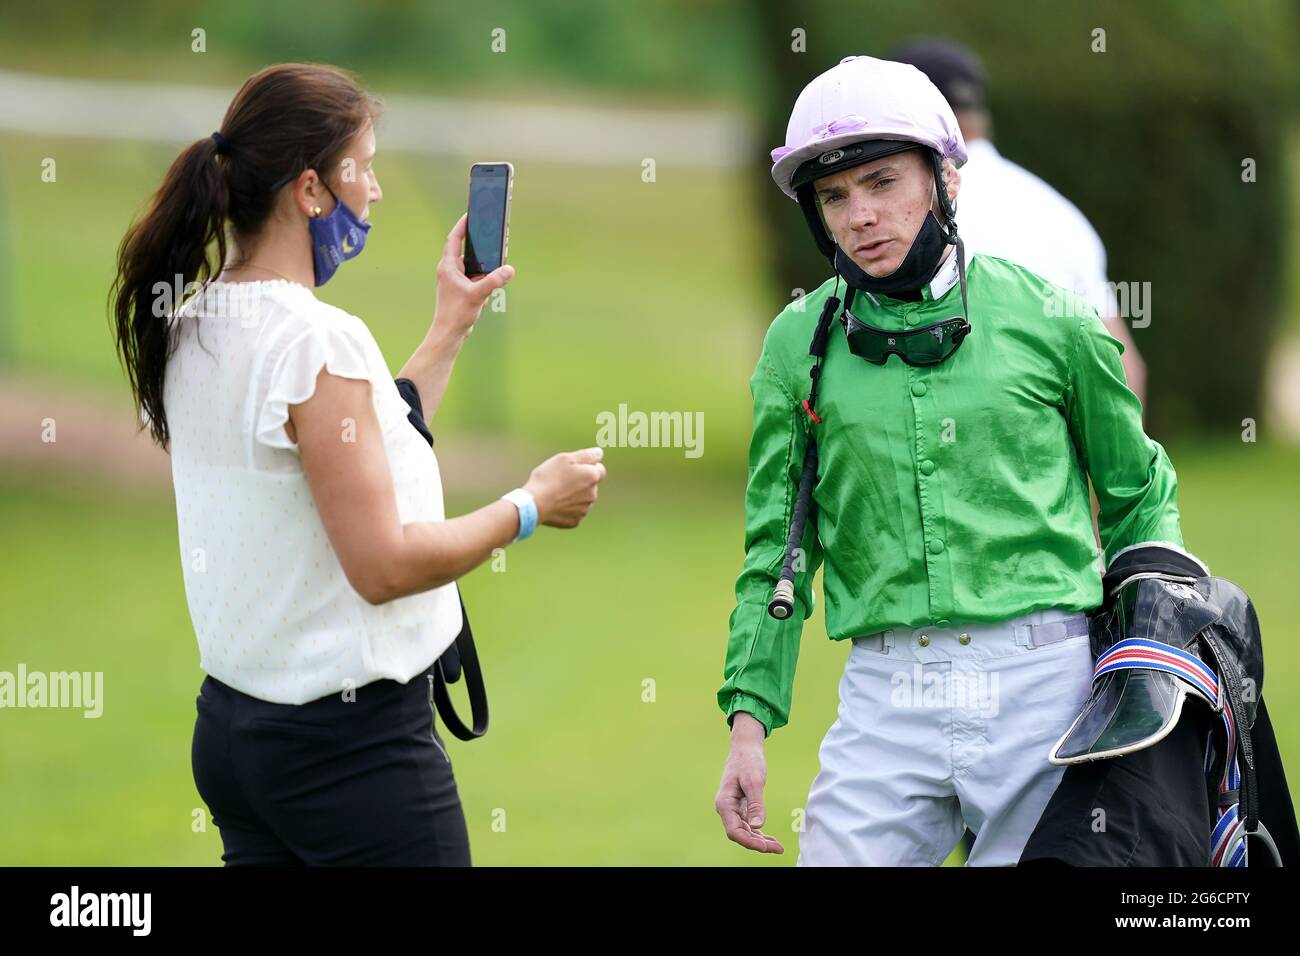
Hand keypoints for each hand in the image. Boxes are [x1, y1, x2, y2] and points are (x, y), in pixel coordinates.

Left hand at [432, 213, 514, 340]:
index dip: (462, 225)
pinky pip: (473, 276)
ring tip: (495, 255)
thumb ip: (494, 281)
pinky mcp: (461, 290)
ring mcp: (455, 281)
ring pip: (471, 264)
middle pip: (464, 249)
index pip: (454, 239)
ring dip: (482, 260)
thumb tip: (509, 269)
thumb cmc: (456, 314)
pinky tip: (493, 279)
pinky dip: (483, 274)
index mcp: (448, 267)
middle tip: (489, 232)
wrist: (449, 333)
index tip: (470, 214)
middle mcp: (450, 271)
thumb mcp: (478, 295)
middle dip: (477, 241)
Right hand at [523, 447, 605, 528]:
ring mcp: (585, 510)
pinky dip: (568, 509)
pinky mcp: (576, 521)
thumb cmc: (548, 478)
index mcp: (592, 477)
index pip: (600, 469)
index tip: (572, 468)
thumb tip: (599, 452)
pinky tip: (555, 505)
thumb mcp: (565, 459)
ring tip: (556, 493)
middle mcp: (593, 495)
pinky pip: (575, 512)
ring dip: (575, 496)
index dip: (587, 466)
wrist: (534, 504)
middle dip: (580, 482)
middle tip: (561, 480)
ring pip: (583, 499)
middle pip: (591, 485)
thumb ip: (586, 455)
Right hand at [715, 712, 783, 852]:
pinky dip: (760, 832)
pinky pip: (749, 824)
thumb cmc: (748, 760)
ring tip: (778, 847)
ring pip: (745, 831)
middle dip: (758, 844)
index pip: (734, 831)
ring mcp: (733, 809)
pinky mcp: (741, 806)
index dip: (749, 842)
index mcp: (725, 803)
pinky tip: (771, 839)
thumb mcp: (754, 780)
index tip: (765, 847)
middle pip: (740, 834)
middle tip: (778, 849)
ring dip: (760, 840)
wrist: (745, 747)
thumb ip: (756, 803)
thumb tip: (758, 826)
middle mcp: (727, 809)